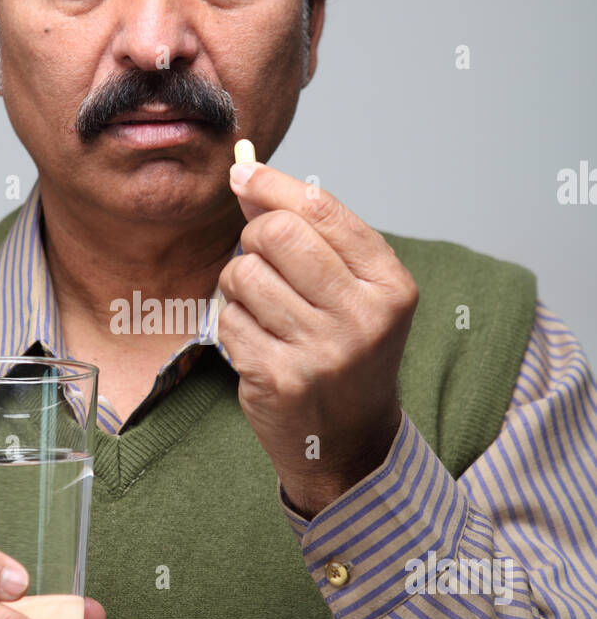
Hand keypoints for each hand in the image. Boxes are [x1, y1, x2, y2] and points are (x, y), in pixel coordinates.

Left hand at [218, 162, 418, 519]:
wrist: (351, 444)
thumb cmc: (348, 354)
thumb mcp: (352, 291)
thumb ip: (308, 234)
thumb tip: (248, 178)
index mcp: (390, 286)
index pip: (322, 210)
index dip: (272, 184)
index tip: (243, 174)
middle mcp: (363, 318)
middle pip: (277, 234)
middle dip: (255, 238)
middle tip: (263, 260)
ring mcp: (321, 351)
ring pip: (244, 274)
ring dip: (240, 286)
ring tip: (266, 310)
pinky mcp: (279, 379)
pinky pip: (228, 319)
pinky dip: (233, 325)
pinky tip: (260, 345)